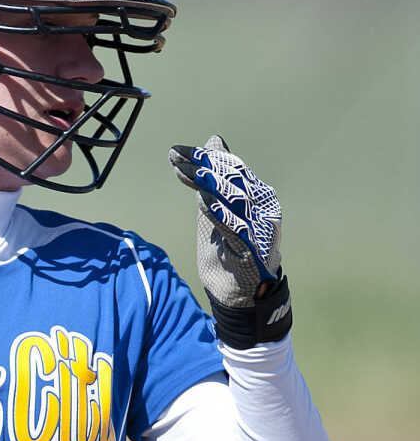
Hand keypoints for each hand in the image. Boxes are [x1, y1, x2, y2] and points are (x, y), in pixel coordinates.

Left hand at [168, 134, 291, 347]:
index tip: (176, 152)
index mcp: (256, 196)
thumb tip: (210, 144)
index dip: (205, 158)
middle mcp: (263, 208)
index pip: (231, 168)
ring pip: (236, 199)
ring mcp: (261, 229)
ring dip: (209, 184)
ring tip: (188, 171)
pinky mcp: (254, 250)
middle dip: (203, 165)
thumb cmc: (227, 253)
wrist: (239, 296)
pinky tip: (204, 201)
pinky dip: (221, 214)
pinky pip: (237, 228)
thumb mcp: (214, 214)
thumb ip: (212, 184)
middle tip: (176, 156)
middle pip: (233, 178)